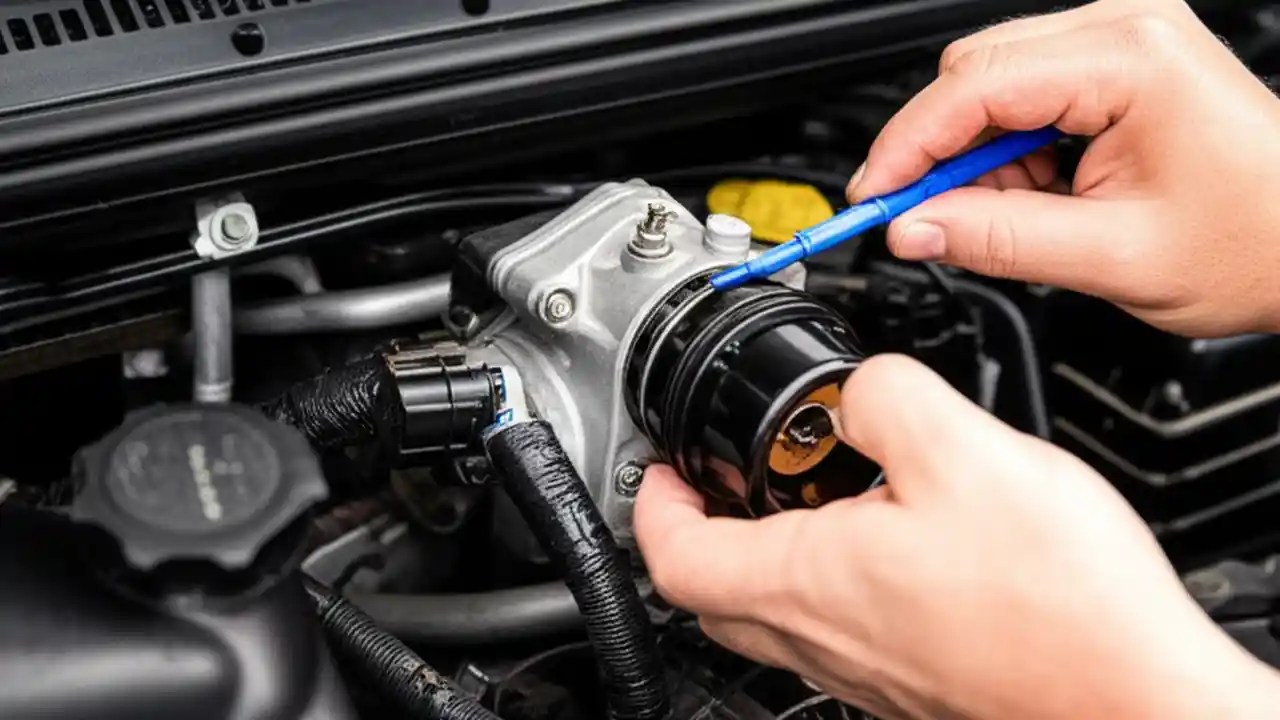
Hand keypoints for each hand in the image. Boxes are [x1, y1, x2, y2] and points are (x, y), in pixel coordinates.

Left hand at [635, 355, 1279, 719]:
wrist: (1137, 697)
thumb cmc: (1057, 605)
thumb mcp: (961, 449)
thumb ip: (885, 396)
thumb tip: (857, 388)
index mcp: (809, 580)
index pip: (675, 554)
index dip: (651, 501)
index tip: (664, 466)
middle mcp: (824, 640)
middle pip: (712, 592)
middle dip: (698, 528)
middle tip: (718, 481)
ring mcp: (866, 670)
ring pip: (772, 614)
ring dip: (762, 552)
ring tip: (800, 497)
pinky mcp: (913, 681)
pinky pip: (836, 629)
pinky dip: (828, 580)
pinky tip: (884, 542)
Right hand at [849, 0, 1279, 337]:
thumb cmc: (1255, 242)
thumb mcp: (1111, 257)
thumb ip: (997, 239)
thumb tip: (912, 228)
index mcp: (1130, 59)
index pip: (973, 87)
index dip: (907, 148)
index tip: (872, 200)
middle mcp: (1125, 29)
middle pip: (973, 75)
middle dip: (936, 154)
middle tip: (920, 221)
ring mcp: (1123, 41)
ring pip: (993, 86)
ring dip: (976, 158)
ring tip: (1011, 219)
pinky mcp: (1119, 65)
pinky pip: (1026, 95)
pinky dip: (1009, 152)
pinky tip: (1034, 196)